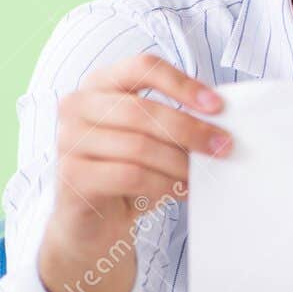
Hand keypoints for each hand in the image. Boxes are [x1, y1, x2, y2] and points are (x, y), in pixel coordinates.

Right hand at [40, 54, 228, 291]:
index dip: (182, 84)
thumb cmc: (129, 173)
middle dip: (190, 129)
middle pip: (142, 109)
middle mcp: (77, 106)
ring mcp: (69, 140)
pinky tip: (180, 191)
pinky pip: (130, 175)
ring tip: (201, 174)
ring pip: (138, 146)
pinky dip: (164, 184)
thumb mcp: (153, 140)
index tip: (217, 106)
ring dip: (179, 162)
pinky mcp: (72, 176)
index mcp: (100, 84)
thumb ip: (175, 121)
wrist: (95, 223)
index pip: (143, 68)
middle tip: (223, 147)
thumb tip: (220, 121)